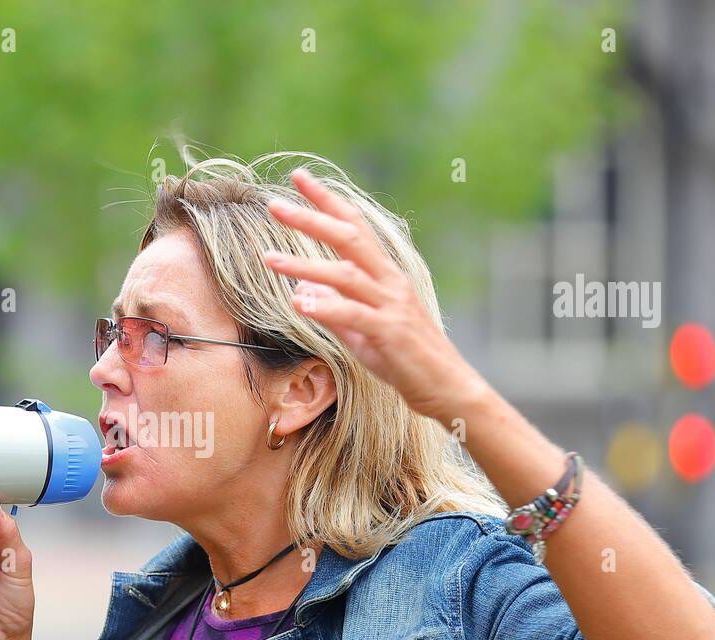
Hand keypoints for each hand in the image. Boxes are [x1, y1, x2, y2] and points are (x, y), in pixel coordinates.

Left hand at [262, 167, 490, 424]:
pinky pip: (354, 315)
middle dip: (311, 219)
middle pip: (348, 239)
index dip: (327, 201)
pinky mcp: (390, 333)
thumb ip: (332, 309)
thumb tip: (299, 293)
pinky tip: (299, 304)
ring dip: (305, 265)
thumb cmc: (404, 359)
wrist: (445, 387)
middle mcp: (389, 282)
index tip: (299, 177)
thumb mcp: (361, 331)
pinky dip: (326, 307)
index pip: (354, 226)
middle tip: (274, 204)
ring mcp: (391, 305)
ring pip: (345, 275)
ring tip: (269, 259)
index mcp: (384, 274)